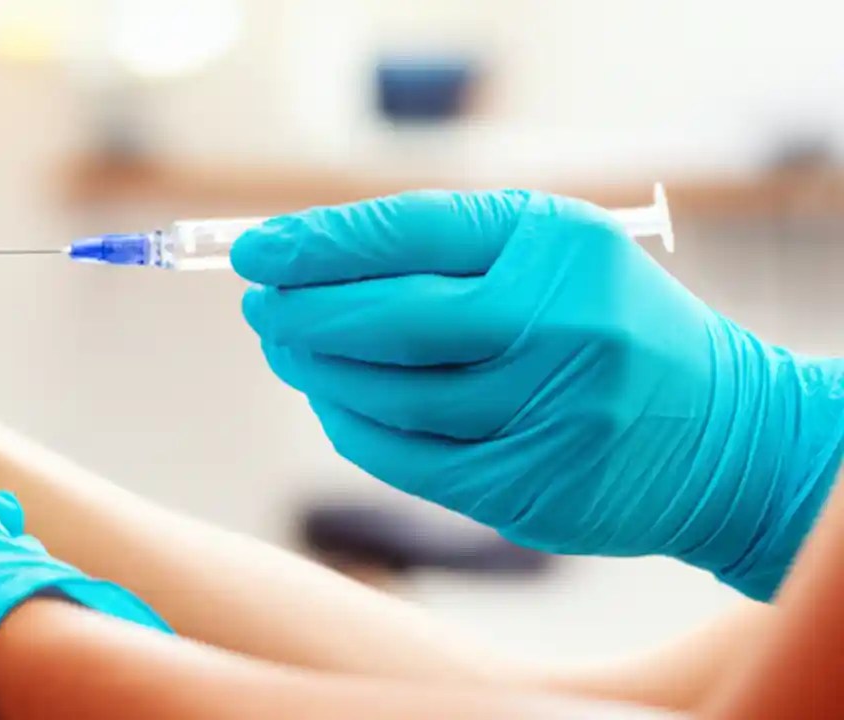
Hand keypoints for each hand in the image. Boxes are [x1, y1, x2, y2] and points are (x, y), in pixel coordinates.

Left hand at [232, 191, 843, 599]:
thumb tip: (306, 263)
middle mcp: (556, 327)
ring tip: (284, 347)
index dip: (317, 245)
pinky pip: (406, 458)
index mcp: (558, 248)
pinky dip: (350, 426)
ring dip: (315, 372)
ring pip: (389, 396)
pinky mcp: (527, 487)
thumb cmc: (607, 322)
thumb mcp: (552, 253)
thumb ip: (443, 249)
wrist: (719, 433)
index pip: (408, 236)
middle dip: (303, 312)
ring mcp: (544, 414)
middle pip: (389, 319)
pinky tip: (329, 402)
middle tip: (259, 305)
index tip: (253, 251)